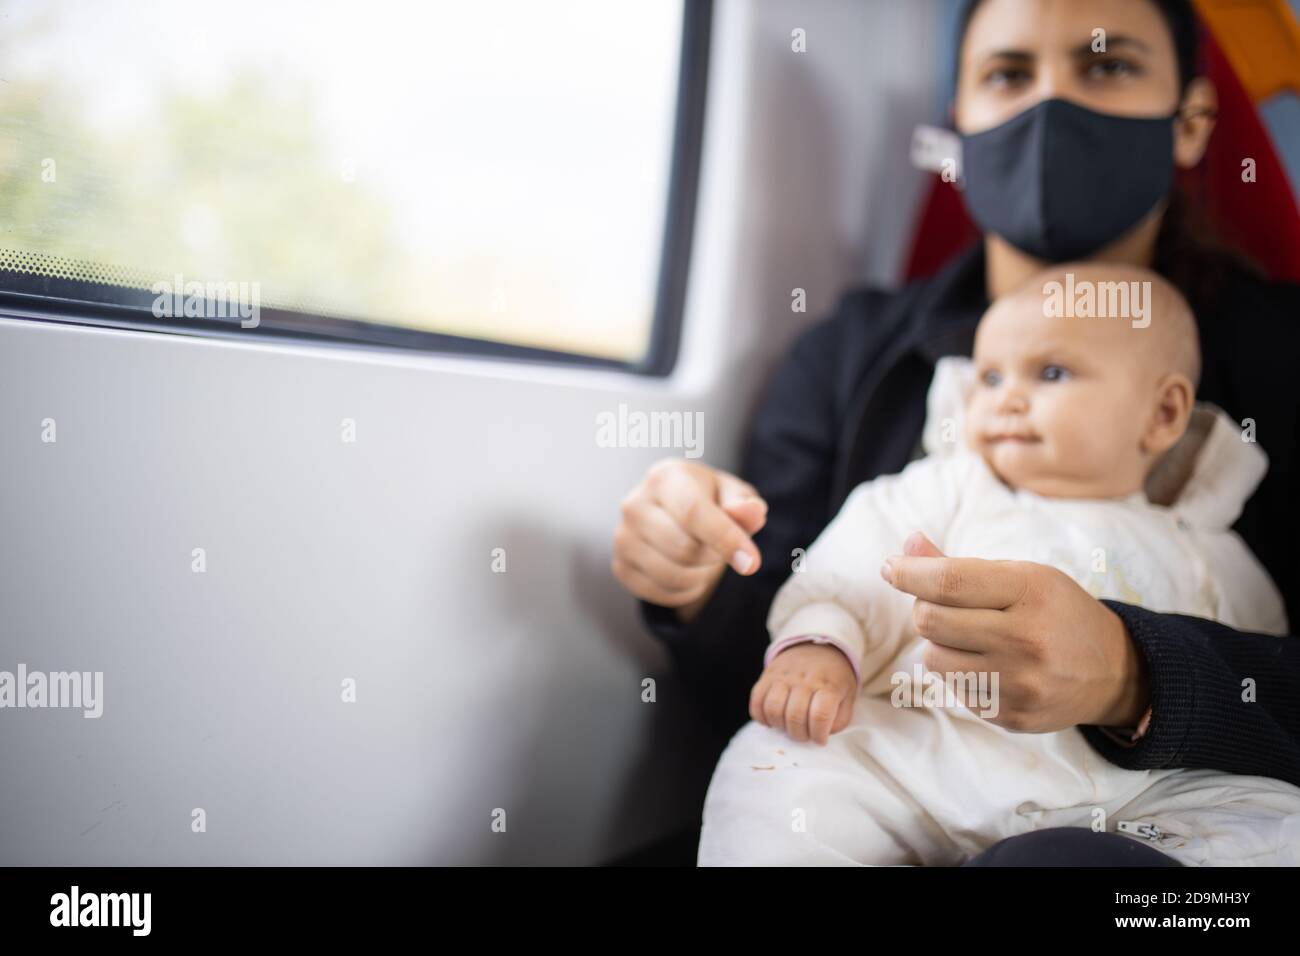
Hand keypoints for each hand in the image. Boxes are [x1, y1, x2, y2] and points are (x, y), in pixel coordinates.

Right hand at [612, 459, 766, 620]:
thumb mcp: (732, 496)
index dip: (725, 539)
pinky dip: (685, 590)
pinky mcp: (620, 566)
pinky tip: (688, 571)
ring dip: (701, 575)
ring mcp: (622, 537)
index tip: (751, 563)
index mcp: (664, 478)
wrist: (674, 513)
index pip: (693, 513)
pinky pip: (662, 593)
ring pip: (674, 575)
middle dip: (714, 556)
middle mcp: (635, 504)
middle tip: (720, 546)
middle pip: (685, 549)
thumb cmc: (709, 501)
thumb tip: (751, 513)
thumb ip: (744, 505)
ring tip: (704, 557)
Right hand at [749, 643, 856, 743]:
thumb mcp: (848, 694)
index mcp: (828, 685)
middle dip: (799, 735)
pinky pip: (756, 700)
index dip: (819, 734)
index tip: (820, 740)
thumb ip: (840, 718)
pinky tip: (772, 719)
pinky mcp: (767, 675)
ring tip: (788, 726)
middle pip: (795, 716)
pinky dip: (761, 716)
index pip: (820, 715)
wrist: (816, 645)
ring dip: (780, 725)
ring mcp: (783, 676)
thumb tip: (822, 734)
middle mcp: (804, 679)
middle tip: (804, 734)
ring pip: (773, 708)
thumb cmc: (834, 677)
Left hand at [882, 532, 1149, 732]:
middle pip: (931, 621)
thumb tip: (907, 545)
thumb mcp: (1021, 576)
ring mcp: (1021, 683)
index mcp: (1031, 590)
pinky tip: (988, 666)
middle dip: (924, 609)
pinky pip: (955, 691)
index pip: (950, 580)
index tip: (890, 568)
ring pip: (933, 660)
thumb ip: (959, 566)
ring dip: (937, 645)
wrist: (1115, 672)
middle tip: (940, 605)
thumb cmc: (1056, 612)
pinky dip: (959, 675)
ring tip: (968, 638)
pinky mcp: (1014, 716)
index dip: (910, 573)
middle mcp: (1026, 638)